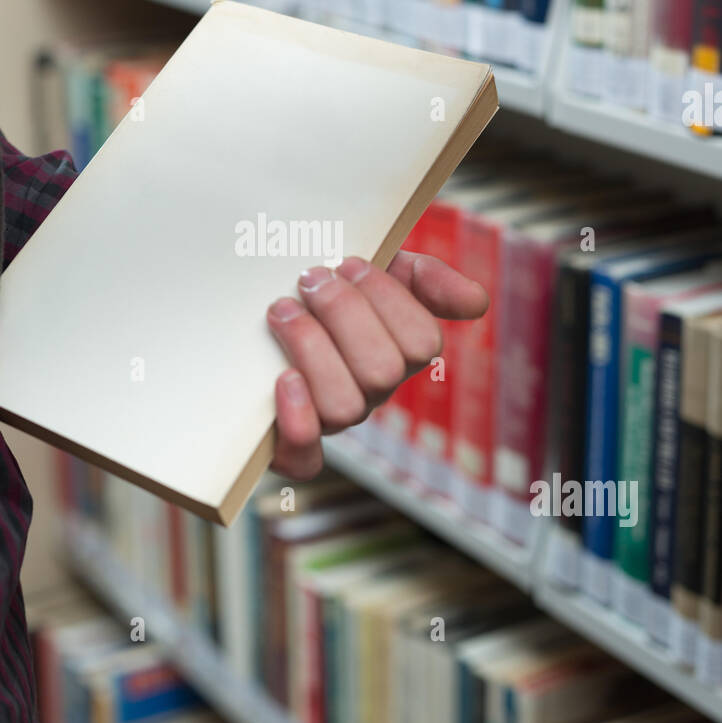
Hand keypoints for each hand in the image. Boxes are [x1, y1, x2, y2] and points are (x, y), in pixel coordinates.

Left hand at [266, 252, 487, 480]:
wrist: (246, 308)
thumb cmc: (321, 290)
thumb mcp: (378, 270)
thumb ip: (427, 277)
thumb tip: (477, 302)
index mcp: (399, 352)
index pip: (422, 342)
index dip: (387, 300)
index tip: (348, 262)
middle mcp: (371, 392)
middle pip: (382, 372)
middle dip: (343, 314)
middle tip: (309, 279)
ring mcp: (331, 421)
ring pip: (344, 407)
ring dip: (311, 349)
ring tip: (281, 310)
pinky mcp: (288, 447)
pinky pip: (306, 460)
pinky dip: (298, 421)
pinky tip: (282, 379)